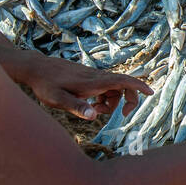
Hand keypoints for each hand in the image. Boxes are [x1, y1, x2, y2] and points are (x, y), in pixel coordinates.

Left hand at [17, 54, 151, 119]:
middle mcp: (95, 77)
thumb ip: (76, 107)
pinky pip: (103, 88)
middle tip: (124, 115)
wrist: (35, 68)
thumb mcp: (57, 100)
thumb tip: (93, 116)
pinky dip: (103, 98)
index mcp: (92, 82)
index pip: (122, 81)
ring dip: (111, 102)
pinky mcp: (86, 78)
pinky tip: (89, 105)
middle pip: (123, 85)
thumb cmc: (45, 84)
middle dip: (128, 100)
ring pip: (112, 89)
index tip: (150, 92)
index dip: (138, 85)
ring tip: (95, 111)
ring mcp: (91, 76)